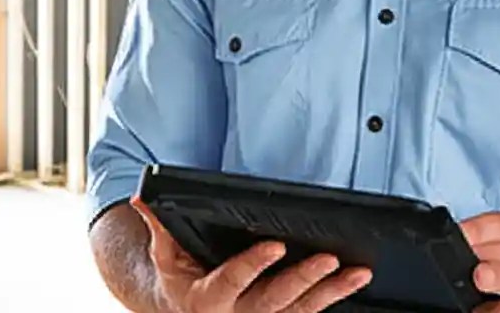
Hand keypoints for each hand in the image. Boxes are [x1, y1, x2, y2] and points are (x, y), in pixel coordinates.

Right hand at [131, 197, 371, 312]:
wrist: (187, 309)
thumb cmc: (181, 275)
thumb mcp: (165, 253)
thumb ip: (159, 226)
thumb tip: (142, 197)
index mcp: (205, 299)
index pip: (230, 282)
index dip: (253, 265)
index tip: (275, 245)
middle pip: (273, 300)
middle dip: (302, 279)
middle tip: (328, 258)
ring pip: (299, 311)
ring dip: (330, 292)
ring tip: (357, 272)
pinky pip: (309, 312)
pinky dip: (334, 297)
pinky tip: (356, 280)